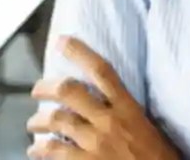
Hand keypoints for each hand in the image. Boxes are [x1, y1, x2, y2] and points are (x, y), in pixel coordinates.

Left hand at [28, 37, 178, 159]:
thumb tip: (103, 98)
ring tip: (33, 124)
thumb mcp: (145, 124)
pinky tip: (35, 150)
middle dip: (46, 87)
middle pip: (69, 91)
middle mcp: (109, 120)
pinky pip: (54, 151)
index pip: (101, 71)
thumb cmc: (157, 155)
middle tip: (37, 89)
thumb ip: (124, 110)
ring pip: (55, 120)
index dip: (79, 51)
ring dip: (38, 121)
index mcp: (127, 107)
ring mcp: (95, 143)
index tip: (62, 41)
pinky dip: (40, 149)